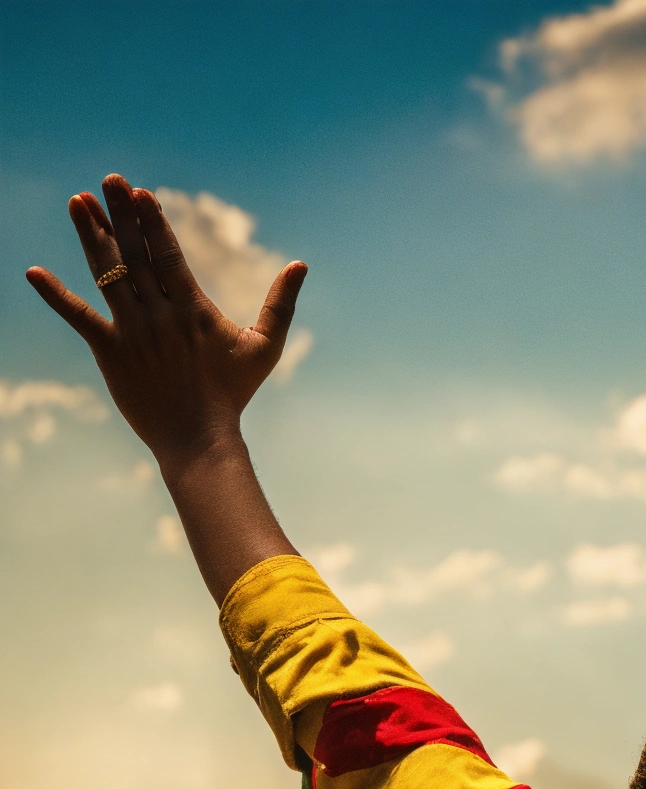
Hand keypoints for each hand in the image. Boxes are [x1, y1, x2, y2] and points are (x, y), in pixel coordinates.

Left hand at [26, 173, 305, 476]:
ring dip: (90, 236)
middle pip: (135, 255)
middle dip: (121, 215)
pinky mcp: (110, 353)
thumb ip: (280, 305)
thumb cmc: (233, 393)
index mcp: (192, 309)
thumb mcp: (264, 347)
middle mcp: (159, 315)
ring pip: (106, 274)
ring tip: (78, 202)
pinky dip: (55, 296)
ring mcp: (132, 333)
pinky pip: (78, 318)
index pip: (168, 255)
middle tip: (107, 180)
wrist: (200, 440)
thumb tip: (301, 264)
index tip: (138, 193)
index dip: (152, 222)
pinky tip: (32, 272)